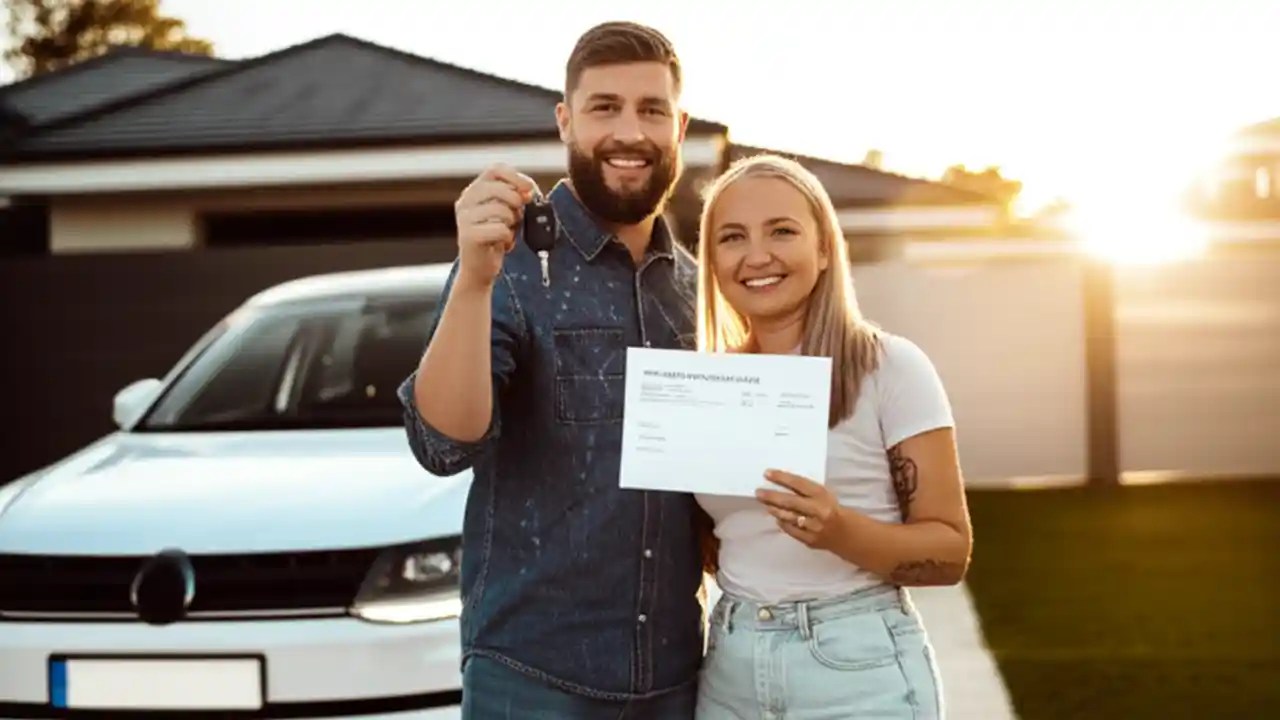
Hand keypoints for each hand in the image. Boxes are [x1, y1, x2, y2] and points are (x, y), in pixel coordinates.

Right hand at [453, 164, 539, 288]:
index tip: (530, 189)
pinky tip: (501, 244)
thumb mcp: (508, 212)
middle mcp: (465, 201)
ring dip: (512, 223)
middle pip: (500, 188)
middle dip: (516, 203)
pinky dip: (507, 238)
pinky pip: (500, 229)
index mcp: (473, 191)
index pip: (495, 170)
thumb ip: (517, 198)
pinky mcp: (468, 236)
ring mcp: (464, 218)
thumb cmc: (496, 238)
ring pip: (502, 210)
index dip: (516, 176)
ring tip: (506, 232)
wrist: (480, 269)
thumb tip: (528, 191)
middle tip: (517, 218)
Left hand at [755, 469, 843, 550]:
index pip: (798, 483)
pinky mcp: (810, 540)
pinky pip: (791, 530)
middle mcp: (817, 510)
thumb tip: (780, 484)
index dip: (781, 478)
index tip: (767, 473)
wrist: (846, 533)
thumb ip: (805, 490)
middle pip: (789, 502)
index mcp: (821, 495)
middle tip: (758, 492)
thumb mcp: (823, 494)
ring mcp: (813, 526)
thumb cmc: (831, 508)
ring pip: (788, 517)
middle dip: (771, 496)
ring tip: (766, 504)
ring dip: (774, 510)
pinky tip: (778, 517)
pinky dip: (783, 523)